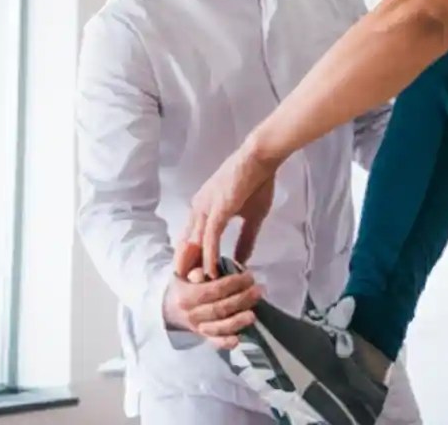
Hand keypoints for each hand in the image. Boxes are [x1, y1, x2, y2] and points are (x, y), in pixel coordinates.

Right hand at [162, 261, 262, 349]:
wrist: (169, 307)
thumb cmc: (182, 283)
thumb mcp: (182, 268)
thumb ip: (188, 259)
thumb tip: (193, 244)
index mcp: (186, 295)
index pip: (213, 290)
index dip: (233, 283)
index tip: (249, 275)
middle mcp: (191, 314)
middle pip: (219, 308)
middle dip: (241, 300)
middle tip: (259, 290)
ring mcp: (197, 327)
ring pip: (218, 327)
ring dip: (238, 321)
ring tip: (254, 314)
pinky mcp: (203, 336)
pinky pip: (214, 342)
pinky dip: (225, 342)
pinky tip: (238, 339)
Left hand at [176, 142, 279, 278]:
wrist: (261, 158)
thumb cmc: (257, 182)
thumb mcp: (251, 217)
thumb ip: (245, 240)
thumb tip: (243, 261)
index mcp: (203, 208)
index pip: (190, 238)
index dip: (191, 260)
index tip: (194, 279)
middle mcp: (198, 209)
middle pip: (187, 244)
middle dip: (188, 268)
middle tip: (190, 290)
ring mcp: (206, 209)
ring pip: (194, 244)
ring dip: (196, 267)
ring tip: (198, 288)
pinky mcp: (217, 210)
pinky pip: (209, 238)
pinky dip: (210, 256)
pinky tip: (212, 272)